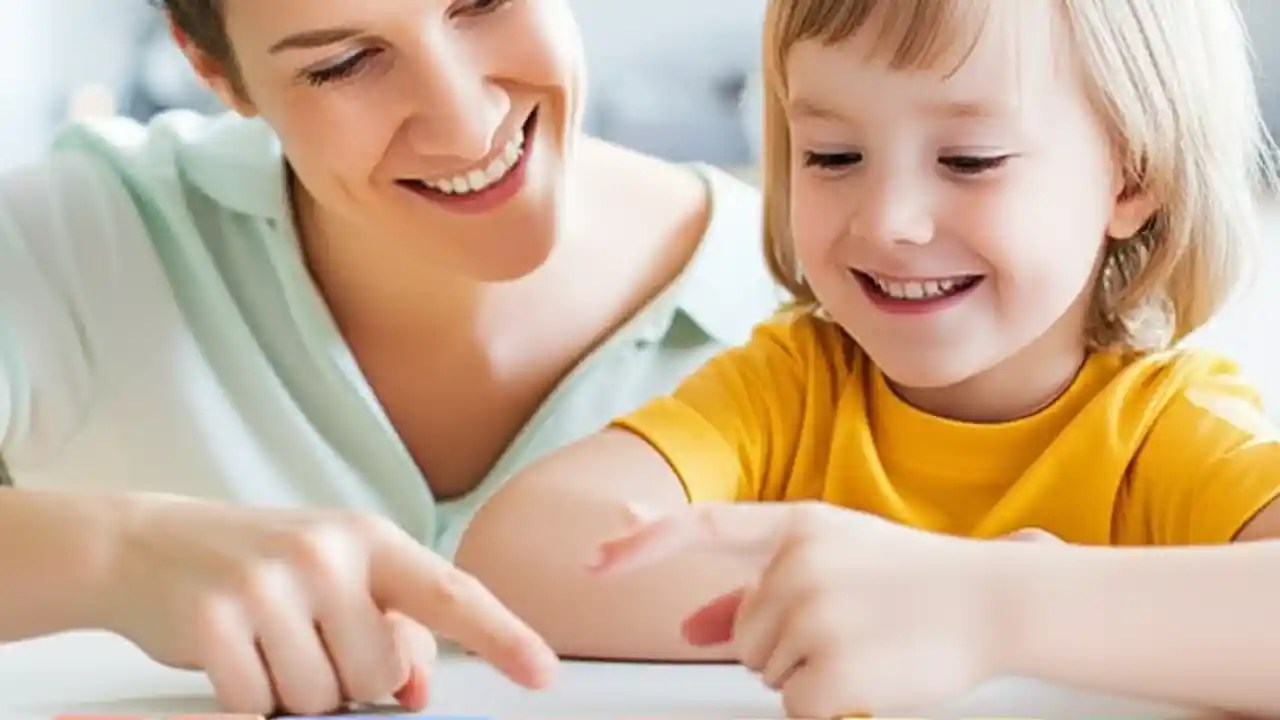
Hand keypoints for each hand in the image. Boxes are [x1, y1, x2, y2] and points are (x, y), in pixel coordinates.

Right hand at [99, 495, 557, 715]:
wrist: (149, 544)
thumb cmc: (262, 565)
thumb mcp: (337, 578)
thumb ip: (392, 628)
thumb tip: (418, 690)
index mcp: (370, 539)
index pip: (450, 594)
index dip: (503, 637)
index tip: (543, 674)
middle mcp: (326, 554)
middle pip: (378, 676)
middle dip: (347, 680)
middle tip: (305, 638)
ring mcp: (269, 585)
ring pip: (320, 699)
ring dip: (296, 691)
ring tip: (268, 641)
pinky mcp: (215, 622)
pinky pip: (259, 705)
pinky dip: (248, 698)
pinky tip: (232, 654)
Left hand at [589, 502, 1009, 717]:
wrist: (997, 600)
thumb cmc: (915, 582)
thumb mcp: (837, 562)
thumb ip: (755, 589)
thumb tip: (688, 629)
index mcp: (800, 524)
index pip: (704, 526)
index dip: (643, 544)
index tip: (594, 560)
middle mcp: (798, 563)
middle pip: (741, 632)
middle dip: (780, 643)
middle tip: (849, 628)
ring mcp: (815, 615)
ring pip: (765, 670)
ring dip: (807, 673)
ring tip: (866, 644)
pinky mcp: (833, 670)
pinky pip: (794, 707)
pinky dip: (827, 706)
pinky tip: (870, 677)